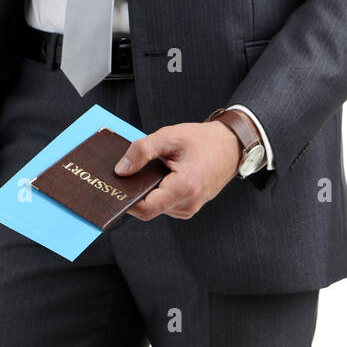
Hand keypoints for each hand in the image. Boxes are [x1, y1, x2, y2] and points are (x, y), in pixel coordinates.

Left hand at [115, 121, 240, 219]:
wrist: (230, 147)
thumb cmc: (202, 141)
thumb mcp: (169, 137)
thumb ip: (142, 151)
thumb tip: (120, 170)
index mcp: (184, 188)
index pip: (145, 208)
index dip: (127, 200)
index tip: (117, 186)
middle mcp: (187, 204)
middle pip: (148, 209)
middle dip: (136, 193)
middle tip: (128, 173)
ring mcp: (188, 209)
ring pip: (155, 208)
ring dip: (148, 191)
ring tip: (152, 170)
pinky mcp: (187, 208)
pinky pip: (164, 205)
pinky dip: (157, 192)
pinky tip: (160, 176)